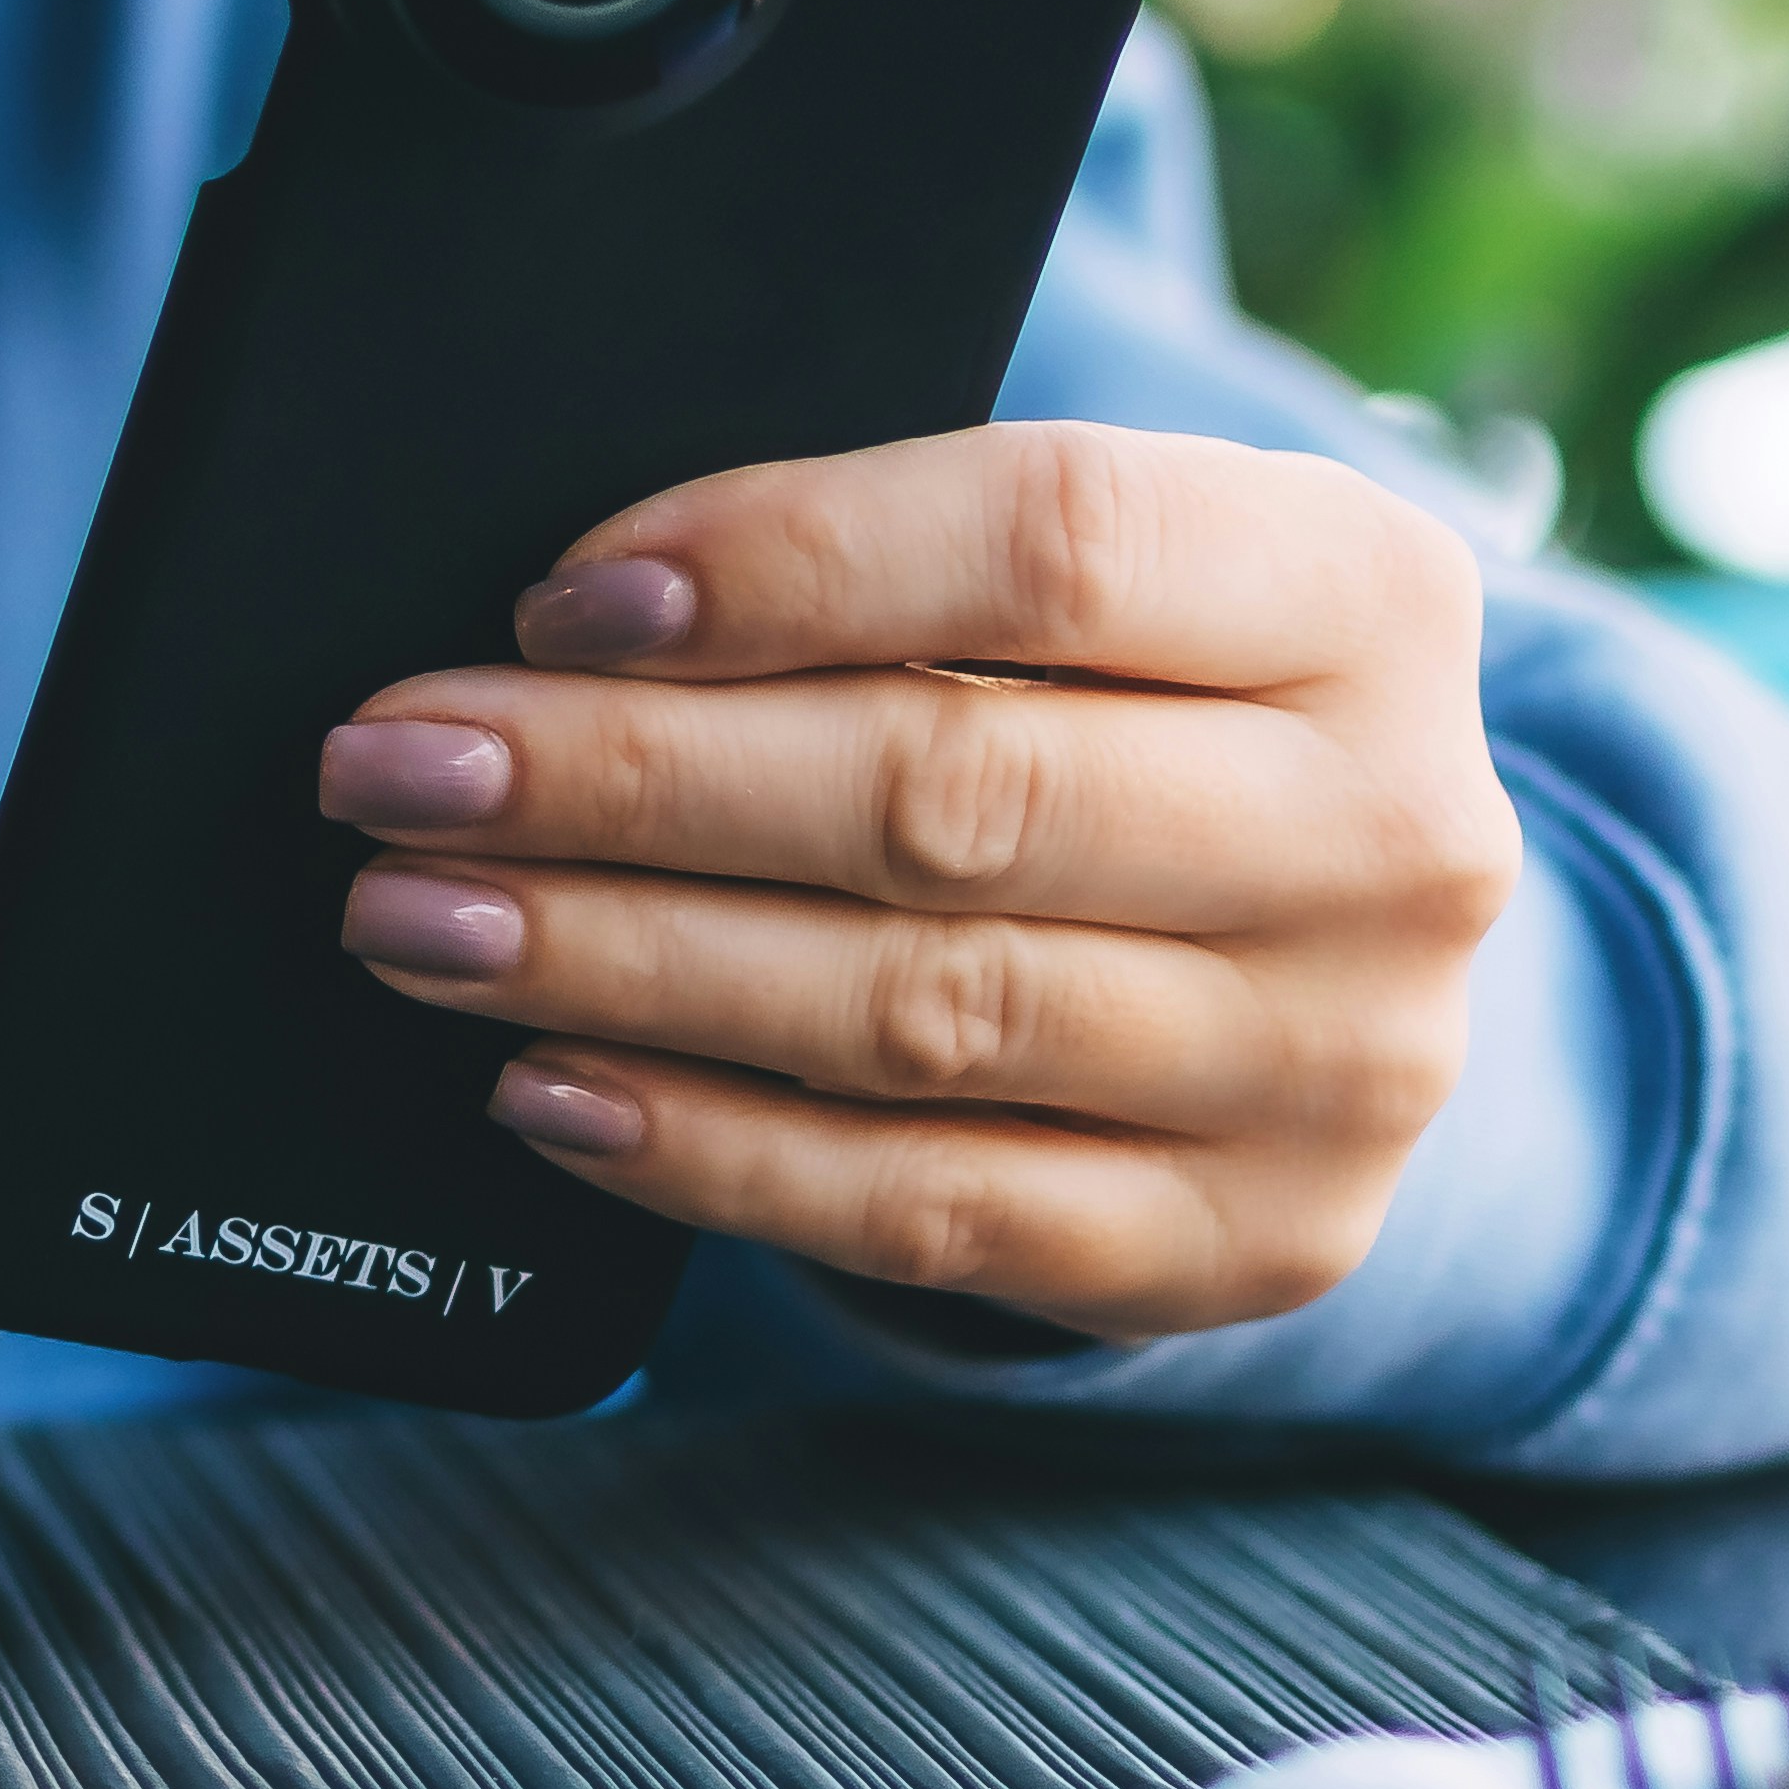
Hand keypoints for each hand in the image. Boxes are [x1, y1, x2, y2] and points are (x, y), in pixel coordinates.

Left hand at [316, 422, 1511, 1339]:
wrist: (1333, 972)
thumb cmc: (1138, 726)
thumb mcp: (1103, 602)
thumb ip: (893, 575)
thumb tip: (565, 625)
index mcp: (1366, 598)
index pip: (1050, 544)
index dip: (781, 568)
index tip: (556, 604)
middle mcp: (1396, 834)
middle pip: (949, 793)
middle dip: (623, 783)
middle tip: (393, 772)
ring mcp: (1333, 1064)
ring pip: (915, 1011)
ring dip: (620, 964)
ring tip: (418, 921)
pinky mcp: (1242, 1245)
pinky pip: (922, 1207)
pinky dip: (706, 1148)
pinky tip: (546, 1087)